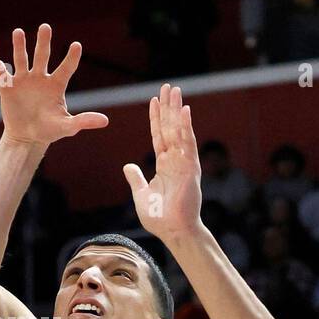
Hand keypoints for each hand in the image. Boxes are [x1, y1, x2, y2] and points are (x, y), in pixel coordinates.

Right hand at [0, 25, 107, 147]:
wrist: (27, 136)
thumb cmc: (48, 130)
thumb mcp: (67, 127)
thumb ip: (84, 121)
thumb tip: (105, 121)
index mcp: (56, 84)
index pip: (66, 68)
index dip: (71, 57)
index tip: (76, 46)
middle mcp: (40, 77)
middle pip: (43, 56)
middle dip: (44, 42)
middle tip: (45, 27)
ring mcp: (23, 79)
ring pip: (21, 58)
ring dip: (20, 46)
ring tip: (18, 32)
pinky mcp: (8, 86)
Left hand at [124, 84, 202, 241]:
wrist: (172, 231)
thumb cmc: (159, 217)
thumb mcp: (141, 194)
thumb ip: (136, 178)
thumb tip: (128, 166)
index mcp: (164, 165)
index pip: (159, 135)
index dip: (156, 118)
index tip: (154, 101)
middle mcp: (175, 160)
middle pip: (170, 128)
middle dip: (168, 107)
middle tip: (167, 87)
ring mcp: (184, 163)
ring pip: (179, 130)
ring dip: (176, 110)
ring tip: (174, 91)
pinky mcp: (190, 168)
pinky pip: (188, 144)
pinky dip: (186, 127)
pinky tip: (184, 111)